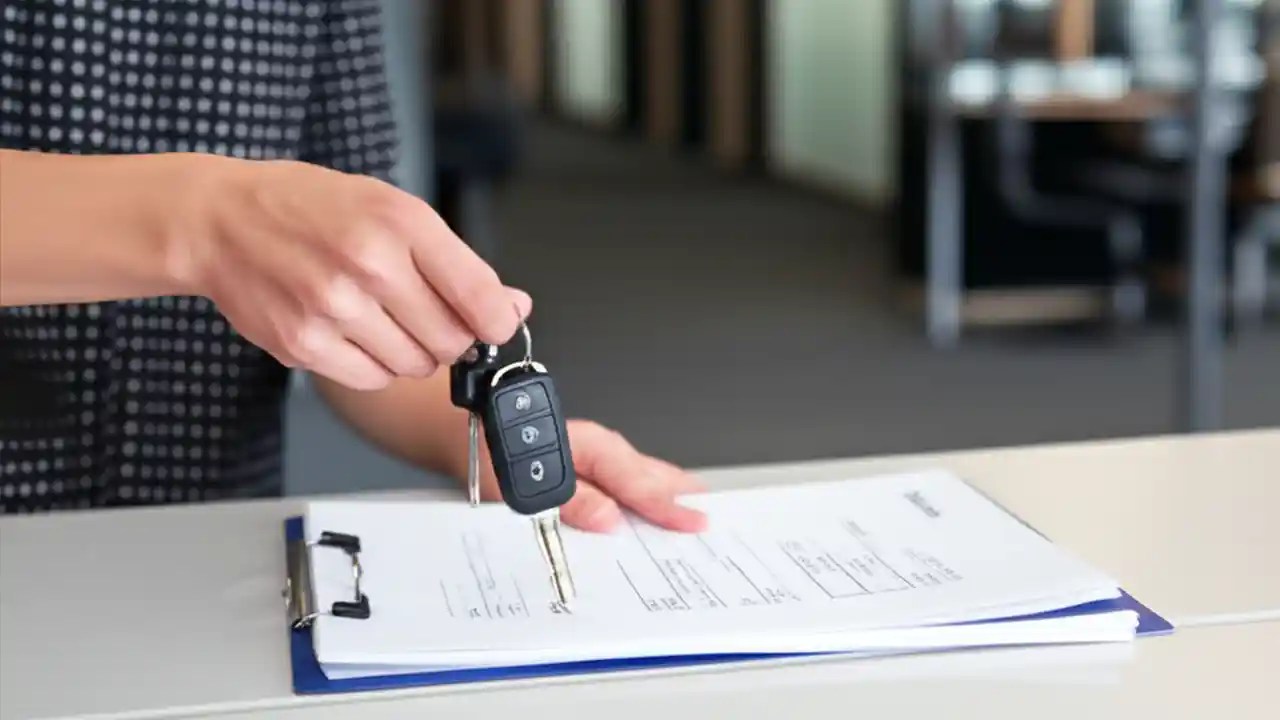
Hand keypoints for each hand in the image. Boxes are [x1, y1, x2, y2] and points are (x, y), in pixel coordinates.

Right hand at [181, 157, 529, 389]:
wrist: (220, 220)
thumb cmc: (308, 209)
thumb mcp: (391, 208)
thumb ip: (455, 262)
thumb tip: (512, 307)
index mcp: (400, 222)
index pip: (479, 295)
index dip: (498, 322)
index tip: (496, 325)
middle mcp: (368, 264)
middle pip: (451, 340)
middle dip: (450, 336)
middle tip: (425, 314)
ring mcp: (332, 307)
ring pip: (414, 365)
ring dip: (410, 351)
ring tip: (380, 315)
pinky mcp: (303, 344)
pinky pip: (372, 379)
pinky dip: (375, 366)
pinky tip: (354, 332)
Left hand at [472, 420, 706, 532]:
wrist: (466, 435)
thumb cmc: (492, 454)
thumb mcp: (525, 483)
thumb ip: (571, 500)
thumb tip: (609, 519)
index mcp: (589, 447)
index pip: (637, 482)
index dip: (667, 505)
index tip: (693, 521)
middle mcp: (598, 447)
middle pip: (647, 476)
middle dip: (678, 497)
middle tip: (708, 520)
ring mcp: (595, 454)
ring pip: (640, 475)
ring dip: (665, 493)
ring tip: (694, 507)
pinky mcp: (588, 464)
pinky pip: (626, 478)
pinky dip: (645, 492)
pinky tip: (653, 504)